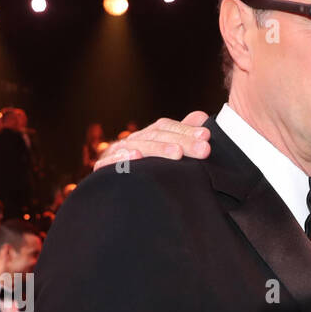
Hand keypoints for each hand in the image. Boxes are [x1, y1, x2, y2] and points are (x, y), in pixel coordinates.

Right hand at [95, 111, 210, 168]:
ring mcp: (118, 153)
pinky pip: (110, 162)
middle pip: (157, 136)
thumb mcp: (167, 150)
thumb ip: (183, 134)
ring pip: (139, 147)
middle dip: (182, 142)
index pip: (166, 127)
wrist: (118, 195)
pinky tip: (135, 157)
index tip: (207, 137)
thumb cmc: (148, 169)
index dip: (186, 131)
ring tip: (177, 153)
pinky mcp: (104, 170)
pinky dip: (121, 159)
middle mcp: (134, 141)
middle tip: (204, 150)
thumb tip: (202, 116)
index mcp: (148, 136)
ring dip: (158, 149)